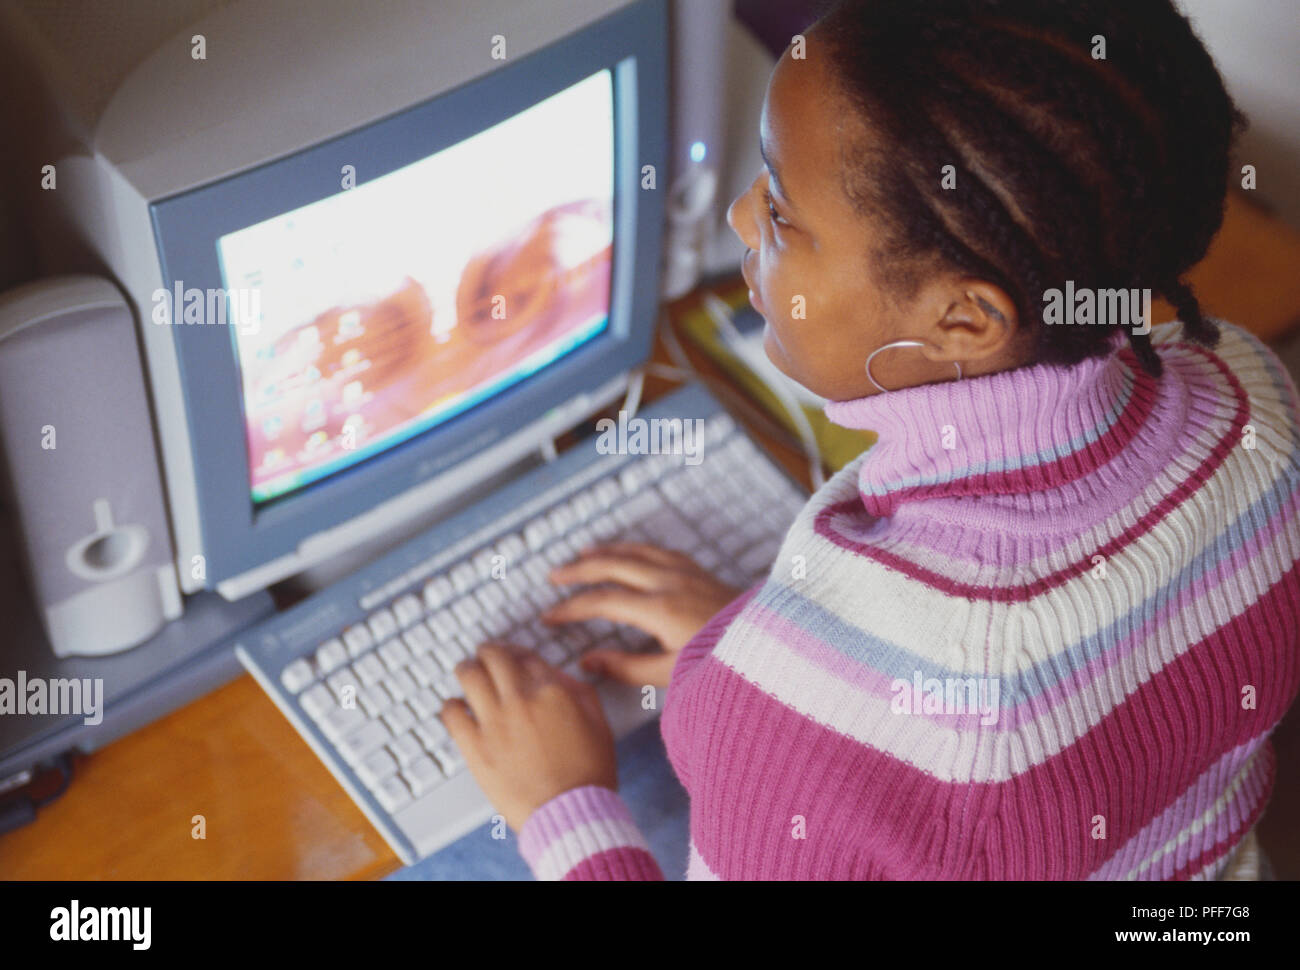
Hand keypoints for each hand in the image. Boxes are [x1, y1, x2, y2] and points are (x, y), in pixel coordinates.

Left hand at [438, 642, 616, 831]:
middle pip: (493, 656)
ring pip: (468, 676)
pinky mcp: (475, 748)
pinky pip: (451, 713)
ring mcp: (494, 722)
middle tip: (485, 656)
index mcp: (552, 691)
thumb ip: (577, 690)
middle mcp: (520, 699)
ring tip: (467, 673)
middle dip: (488, 652)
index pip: (524, 655)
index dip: (516, 652)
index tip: (512, 655)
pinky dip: (451, 705)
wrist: (570, 813)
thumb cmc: (588, 773)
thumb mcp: (598, 722)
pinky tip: (456, 707)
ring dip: (467, 669)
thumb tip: (555, 675)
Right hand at [543, 542, 742, 688]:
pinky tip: (629, 552)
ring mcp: (687, 570)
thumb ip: (627, 669)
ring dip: (605, 552)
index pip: (602, 601)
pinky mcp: (700, 569)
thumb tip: (587, 662)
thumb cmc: (725, 662)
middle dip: (579, 570)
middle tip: (554, 577)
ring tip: (582, 555)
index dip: (571, 608)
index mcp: (659, 608)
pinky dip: (634, 548)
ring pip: (635, 551)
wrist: (774, 643)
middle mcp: (669, 581)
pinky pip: (657, 550)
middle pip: (613, 566)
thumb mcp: (674, 674)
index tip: (548, 617)